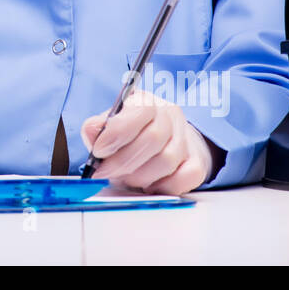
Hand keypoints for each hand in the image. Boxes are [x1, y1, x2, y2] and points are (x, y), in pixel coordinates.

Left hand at [80, 89, 216, 194]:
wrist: (163, 143)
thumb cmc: (130, 135)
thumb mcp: (109, 125)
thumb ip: (97, 128)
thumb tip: (91, 132)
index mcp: (147, 102)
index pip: (140, 111)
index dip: (117, 133)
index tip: (98, 151)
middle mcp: (170, 116)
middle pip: (152, 139)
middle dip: (123, 161)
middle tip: (106, 173)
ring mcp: (186, 139)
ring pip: (166, 161)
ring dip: (139, 176)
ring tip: (126, 178)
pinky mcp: (197, 163)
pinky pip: (183, 179)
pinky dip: (161, 187)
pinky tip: (148, 185)